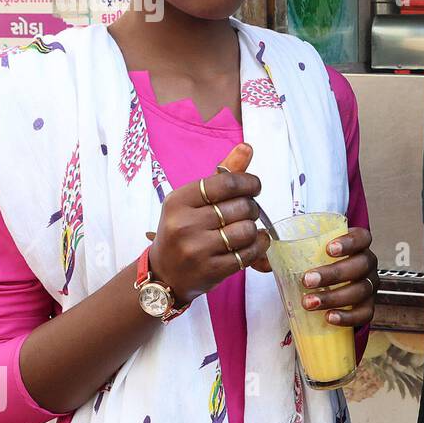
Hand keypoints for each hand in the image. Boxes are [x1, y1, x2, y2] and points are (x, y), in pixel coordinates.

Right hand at [147, 143, 271, 304]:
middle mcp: (184, 224)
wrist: (165, 274)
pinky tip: (253, 243)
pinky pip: (250, 253)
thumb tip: (247, 148)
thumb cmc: (182, 230)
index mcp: (178, 200)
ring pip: (248, 230)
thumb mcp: (193, 200)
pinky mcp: (211, 271)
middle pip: (241, 207)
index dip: (249, 183)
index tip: (254, 188)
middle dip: (251, 208)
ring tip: (245, 230)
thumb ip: (221, 174)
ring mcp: (197, 249)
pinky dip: (258, 246)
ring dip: (254, 229)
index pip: (226, 183)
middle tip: (245, 213)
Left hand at [296, 227, 378, 328]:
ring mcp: (370, 286)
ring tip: (309, 303)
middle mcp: (368, 264)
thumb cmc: (317, 267)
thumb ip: (291, 251)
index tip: (328, 249)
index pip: (362, 237)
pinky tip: (329, 317)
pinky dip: (347, 317)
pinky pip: (365, 314)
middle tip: (307, 280)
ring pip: (361, 290)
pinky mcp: (368, 307)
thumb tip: (262, 251)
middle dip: (334, 273)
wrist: (329, 293)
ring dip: (334, 297)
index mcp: (357, 246)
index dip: (349, 242)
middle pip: (361, 265)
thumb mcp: (309, 255)